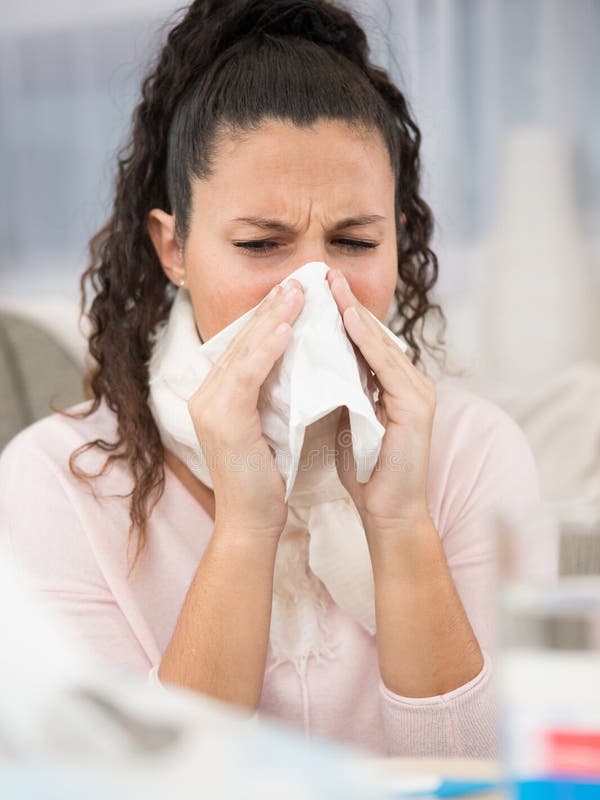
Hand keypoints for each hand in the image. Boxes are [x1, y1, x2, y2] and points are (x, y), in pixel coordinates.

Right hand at [187, 279, 303, 538]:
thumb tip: (298, 360)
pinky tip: (288, 327)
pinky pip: (247, 374)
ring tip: (297, 292)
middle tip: (299, 280)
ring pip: (243, 351)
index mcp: (216, 396)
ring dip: (272, 319)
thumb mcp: (270, 425)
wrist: (252, 521)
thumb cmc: (268, 478)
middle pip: (241, 341)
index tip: (294, 292)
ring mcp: (209, 406)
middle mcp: (205, 395)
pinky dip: (267, 348)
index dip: (268, 317)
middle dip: (271, 309)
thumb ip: (272, 393)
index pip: (244, 347)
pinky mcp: (222, 419)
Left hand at [326, 268, 435, 531]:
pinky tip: (347, 320)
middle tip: (322, 272)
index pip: (363, 342)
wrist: (388, 512)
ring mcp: (417, 392)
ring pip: (380, 343)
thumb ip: (337, 390)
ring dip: (354, 312)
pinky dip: (366, 341)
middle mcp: (409, 382)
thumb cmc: (364, 470)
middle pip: (373, 335)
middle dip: (346, 302)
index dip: (340, 313)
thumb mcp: (344, 420)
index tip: (315, 289)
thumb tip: (306, 363)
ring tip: (331, 285)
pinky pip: (386, 364)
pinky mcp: (417, 406)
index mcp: (391, 385)